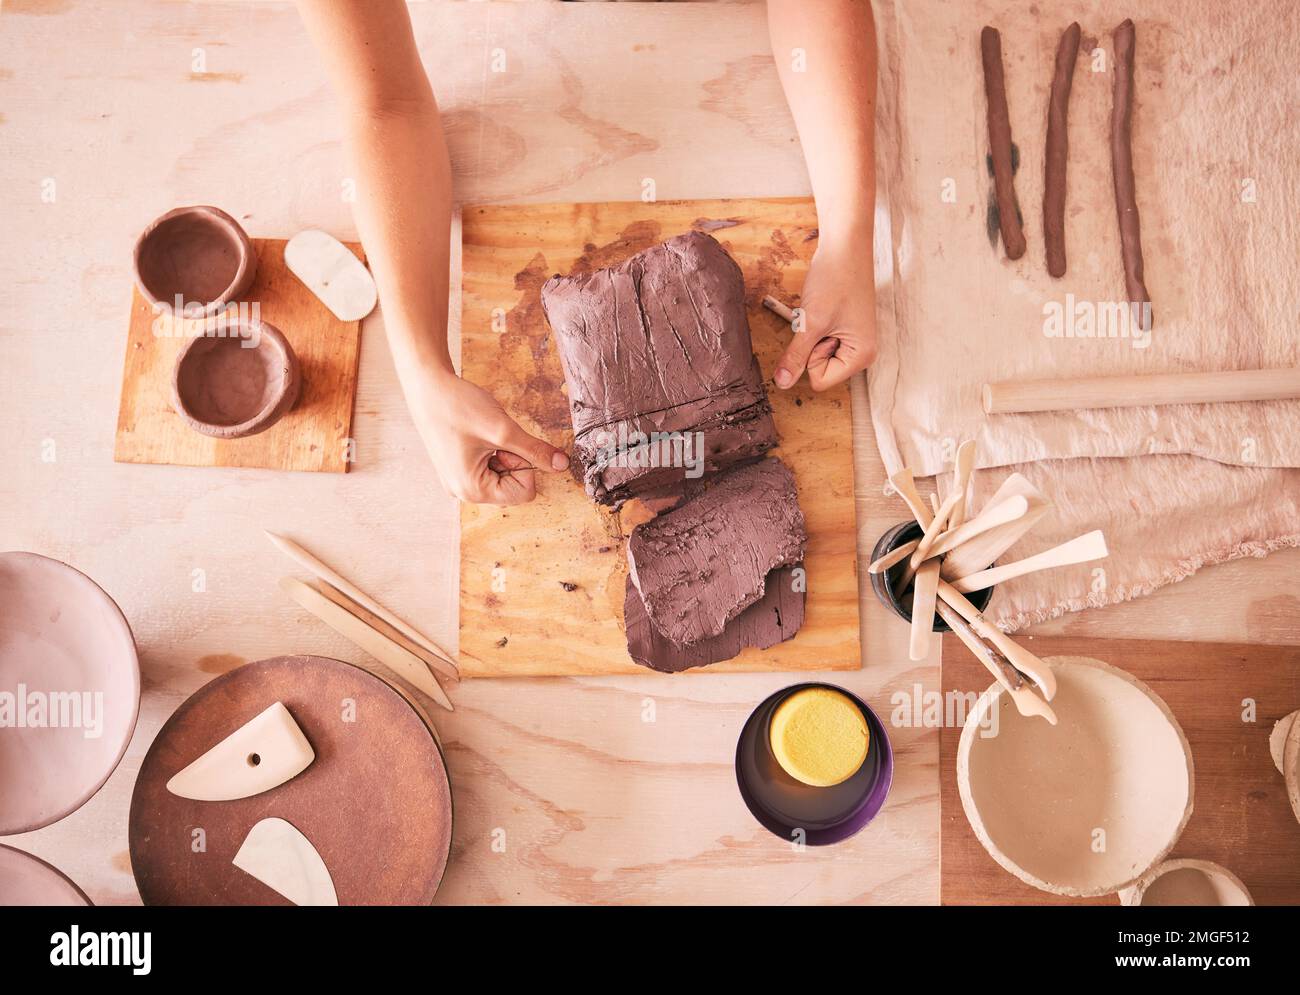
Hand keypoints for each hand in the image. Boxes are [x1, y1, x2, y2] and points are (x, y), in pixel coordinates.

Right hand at [410, 372, 568, 505]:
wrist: (426, 387)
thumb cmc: (458, 407)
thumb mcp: (503, 430)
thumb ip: (535, 451)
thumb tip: (562, 465)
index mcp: (472, 491)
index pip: (524, 494)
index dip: (525, 467)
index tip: (509, 444)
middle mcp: (463, 493)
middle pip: (512, 488)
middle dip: (513, 460)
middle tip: (496, 438)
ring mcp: (458, 482)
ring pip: (502, 476)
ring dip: (503, 454)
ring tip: (484, 434)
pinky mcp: (457, 469)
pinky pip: (488, 468)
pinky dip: (492, 451)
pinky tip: (477, 435)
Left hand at [773, 241, 876, 390]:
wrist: (845, 245)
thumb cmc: (835, 279)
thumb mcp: (811, 322)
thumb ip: (796, 356)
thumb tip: (781, 384)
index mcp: (861, 357)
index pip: (820, 381)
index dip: (810, 357)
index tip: (821, 329)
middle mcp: (862, 353)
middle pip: (819, 370)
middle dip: (812, 345)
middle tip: (822, 318)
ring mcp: (854, 341)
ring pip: (816, 354)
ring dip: (812, 334)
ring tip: (824, 311)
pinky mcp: (845, 329)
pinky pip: (820, 340)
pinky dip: (815, 325)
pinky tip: (825, 308)